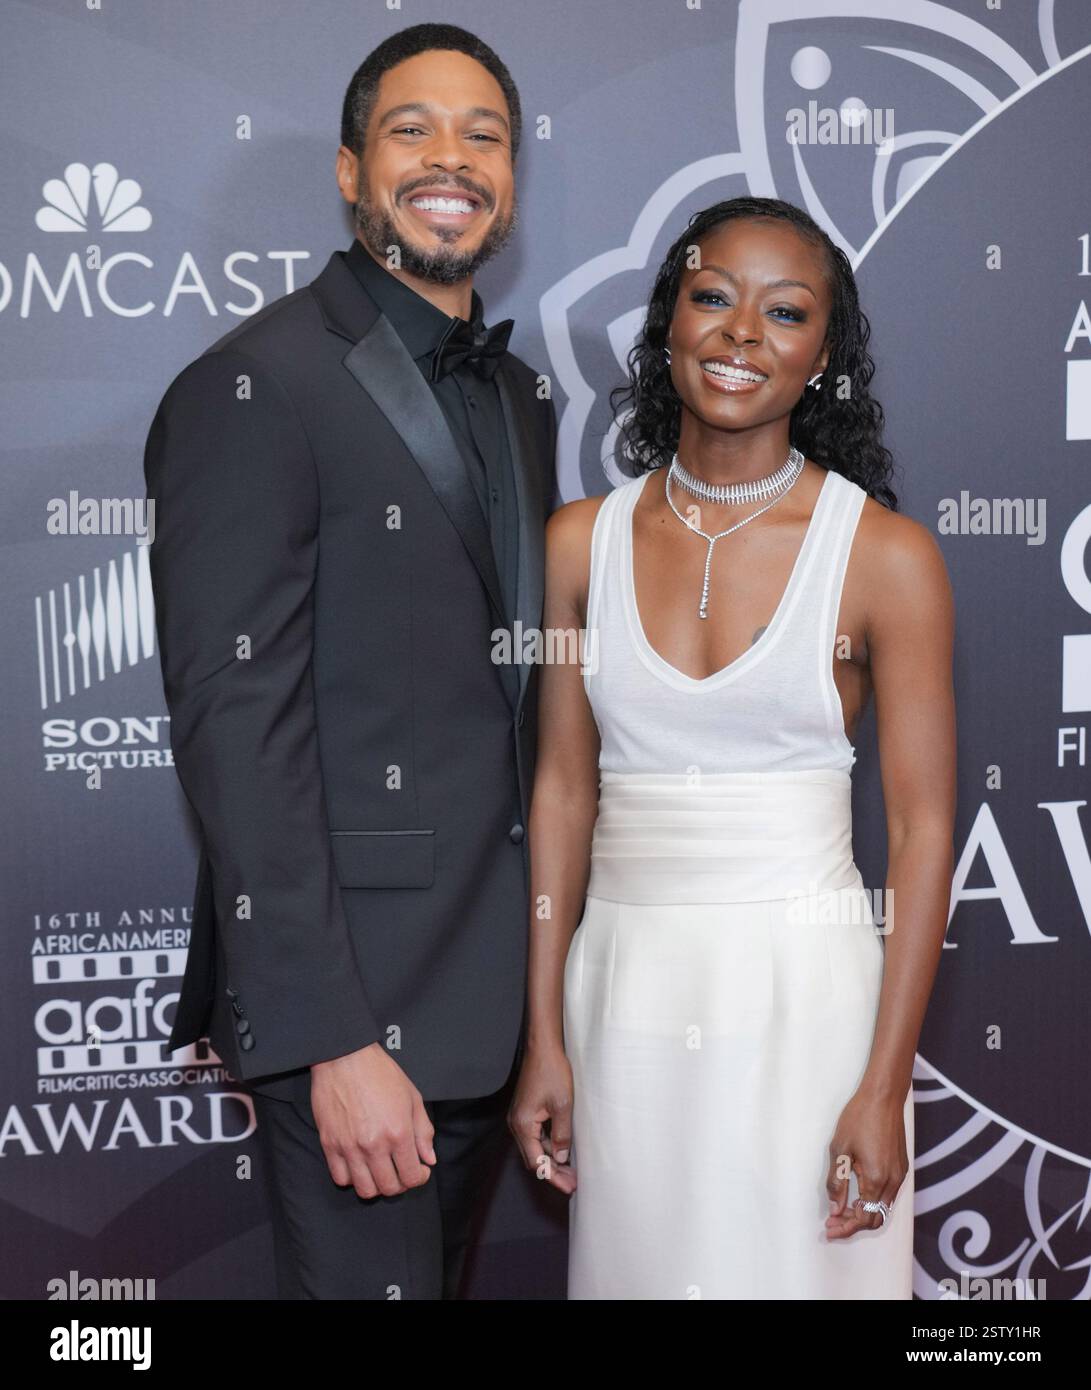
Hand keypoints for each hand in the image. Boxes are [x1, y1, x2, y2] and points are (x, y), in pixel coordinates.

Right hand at [310, 1042, 435, 1198]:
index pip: (412, 1176)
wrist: (345, 1057)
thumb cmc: (381, 1073)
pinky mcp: (330, 1144)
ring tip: (381, 1170)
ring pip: (365, 1189)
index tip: (421, 1169)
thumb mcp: (412, 1097)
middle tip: (401, 1171)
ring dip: (377, 1185)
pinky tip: (360, 1165)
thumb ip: (424, 1131)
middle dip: (400, 1184)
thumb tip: (429, 1159)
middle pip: (389, 1188)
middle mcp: (374, 1145)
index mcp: (399, 1133)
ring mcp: (350, 1147)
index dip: (420, 1178)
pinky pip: (341, 1178)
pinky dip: (352, 1178)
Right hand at [508, 1042, 576, 1193]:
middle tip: (573, 1183)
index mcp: (523, 1125)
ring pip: (534, 1148)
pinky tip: (563, 1150)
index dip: (552, 1177)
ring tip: (571, 1171)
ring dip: (551, 1160)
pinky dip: (548, 1146)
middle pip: (532, 1158)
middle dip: (552, 1172)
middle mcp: (516, 1124)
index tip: (569, 1187)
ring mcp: (519, 1118)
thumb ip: (562, 1134)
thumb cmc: (552, 1072)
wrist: (543, 1048)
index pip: (536, 1161)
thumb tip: (562, 1157)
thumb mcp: (563, 1105)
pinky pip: (535, 1136)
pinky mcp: (525, 1112)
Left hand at [825, 1085, 908, 1239]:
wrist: (884, 1097)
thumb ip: (838, 1182)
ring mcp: (900, 1175)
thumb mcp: (840, 1149)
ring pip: (883, 1208)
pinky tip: (857, 1195)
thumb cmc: (859, 1118)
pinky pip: (888, 1195)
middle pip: (876, 1218)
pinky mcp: (902, 1167)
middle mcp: (893, 1181)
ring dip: (863, 1214)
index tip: (829, 1229)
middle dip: (853, 1224)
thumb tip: (835, 1208)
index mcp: (877, 1178)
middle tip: (833, 1222)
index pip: (863, 1218)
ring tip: (841, 1210)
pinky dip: (873, 1202)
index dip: (845, 1227)